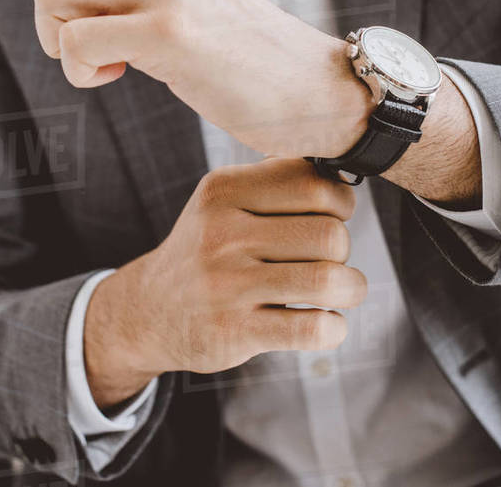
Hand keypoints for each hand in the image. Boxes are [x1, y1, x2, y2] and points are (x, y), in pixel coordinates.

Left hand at [30, 0, 370, 157]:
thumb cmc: (245, 41)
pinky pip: (75, 42)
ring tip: (105, 63)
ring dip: (61, 43)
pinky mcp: (167, 32)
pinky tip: (115, 76)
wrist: (305, 84)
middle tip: (94, 48)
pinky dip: (79, 71)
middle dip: (51, 17)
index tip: (97, 21)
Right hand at [82, 158, 365, 407]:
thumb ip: (274, 178)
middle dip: (343, 249)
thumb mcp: (222, 201)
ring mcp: (226, 285)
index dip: (340, 201)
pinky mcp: (235, 332)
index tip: (333, 216)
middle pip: (329, 234)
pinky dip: (335, 327)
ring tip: (343, 290)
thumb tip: (337, 167)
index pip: (313, 182)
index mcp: (224, 190)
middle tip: (329, 259)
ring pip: (327, 280)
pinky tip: (325, 322)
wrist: (149, 311)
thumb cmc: (207, 251)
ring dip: (351, 288)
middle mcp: (222, 234)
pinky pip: (313, 328)